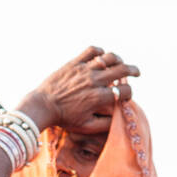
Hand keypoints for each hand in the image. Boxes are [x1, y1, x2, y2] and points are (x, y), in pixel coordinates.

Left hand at [22, 46, 139, 134]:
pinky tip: (100, 57)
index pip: (124, 91)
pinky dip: (99, 51)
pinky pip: (92, 50)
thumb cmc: (62, 118)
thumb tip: (118, 119)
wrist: (41, 107)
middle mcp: (94, 81)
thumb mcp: (84, 126)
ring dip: (119, 60)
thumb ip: (104, 124)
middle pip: (122, 70)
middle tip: (136, 73)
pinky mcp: (74, 63)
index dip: (129, 93)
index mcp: (98, 97)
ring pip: (110, 57)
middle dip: (133, 71)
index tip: (125, 96)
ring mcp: (84, 70)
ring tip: (120, 63)